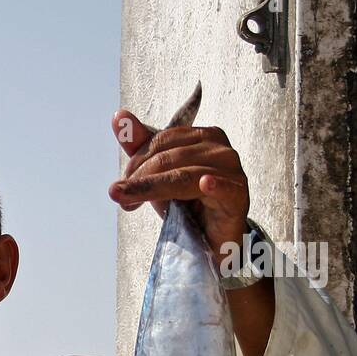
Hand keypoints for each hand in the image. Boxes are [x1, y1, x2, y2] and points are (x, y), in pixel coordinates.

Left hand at [108, 110, 249, 266]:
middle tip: (119, 197)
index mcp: (203, 136)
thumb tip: (118, 116)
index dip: (135, 163)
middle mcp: (220, 148)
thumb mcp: (159, 174)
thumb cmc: (187, 202)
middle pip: (170, 157)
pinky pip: (224, 188)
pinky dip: (215, 186)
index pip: (160, 141)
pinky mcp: (238, 196)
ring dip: (152, 189)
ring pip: (185, 175)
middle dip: (139, 178)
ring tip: (128, 204)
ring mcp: (232, 171)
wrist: (210, 239)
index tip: (118, 188)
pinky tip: (206, 184)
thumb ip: (140, 145)